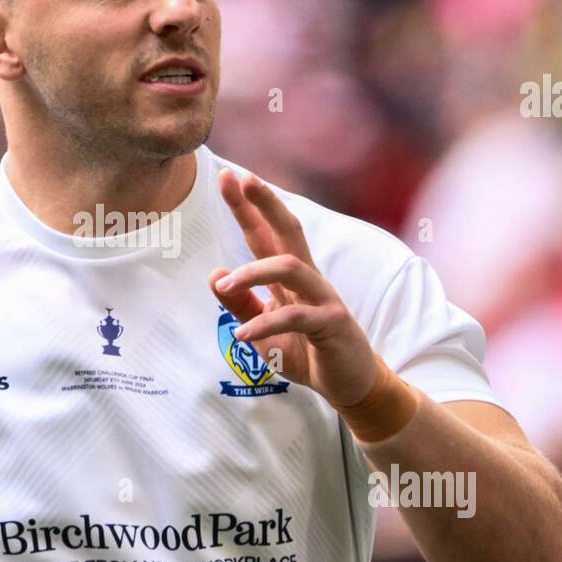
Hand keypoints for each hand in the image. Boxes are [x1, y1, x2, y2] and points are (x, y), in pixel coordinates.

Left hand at [207, 168, 378, 409]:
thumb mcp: (263, 331)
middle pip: (288, 231)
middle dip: (265, 203)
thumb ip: (240, 306)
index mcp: (290, 277)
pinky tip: (242, 336)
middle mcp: (308, 278)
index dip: (247, 207)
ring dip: (253, 272)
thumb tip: (213, 276)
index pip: (266, 234)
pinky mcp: (332, 323)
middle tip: (241, 179)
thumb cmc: (306, 352)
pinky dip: (265, 324)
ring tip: (224, 284)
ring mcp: (323, 298)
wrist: (348, 384)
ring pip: (291, 267)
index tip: (227, 177)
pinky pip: (296, 317)